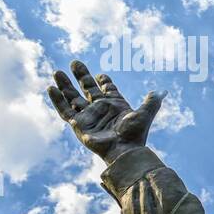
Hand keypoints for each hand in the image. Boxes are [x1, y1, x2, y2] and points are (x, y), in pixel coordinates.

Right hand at [47, 60, 163, 163]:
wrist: (123, 150)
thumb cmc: (134, 134)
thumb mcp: (145, 114)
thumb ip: (152, 102)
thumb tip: (163, 91)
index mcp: (116, 105)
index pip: (108, 90)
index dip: (105, 82)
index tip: (102, 75)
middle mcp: (100, 109)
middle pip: (88, 89)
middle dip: (82, 76)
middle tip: (75, 63)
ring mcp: (88, 116)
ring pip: (73, 97)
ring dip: (65, 85)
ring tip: (57, 72)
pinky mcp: (78, 124)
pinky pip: (64, 110)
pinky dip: (57, 100)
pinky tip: (51, 88)